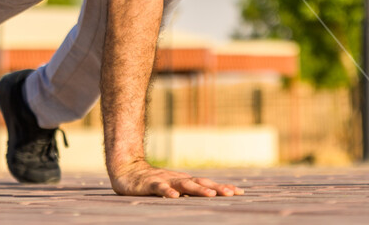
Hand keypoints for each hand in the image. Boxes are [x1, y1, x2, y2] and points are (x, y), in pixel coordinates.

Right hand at [109, 160, 244, 197]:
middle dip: (217, 188)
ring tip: (210, 194)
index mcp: (185, 181)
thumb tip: (210, 197)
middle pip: (200, 183)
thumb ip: (189, 192)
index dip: (223, 187)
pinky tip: (174, 197)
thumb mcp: (174, 188)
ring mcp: (165, 180)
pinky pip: (159, 188)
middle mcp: (178, 179)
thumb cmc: (154, 182)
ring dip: (197, 189)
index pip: (208, 183)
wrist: (127, 171)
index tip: (240, 192)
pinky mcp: (149, 184)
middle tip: (232, 193)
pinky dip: (167, 192)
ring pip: (183, 185)